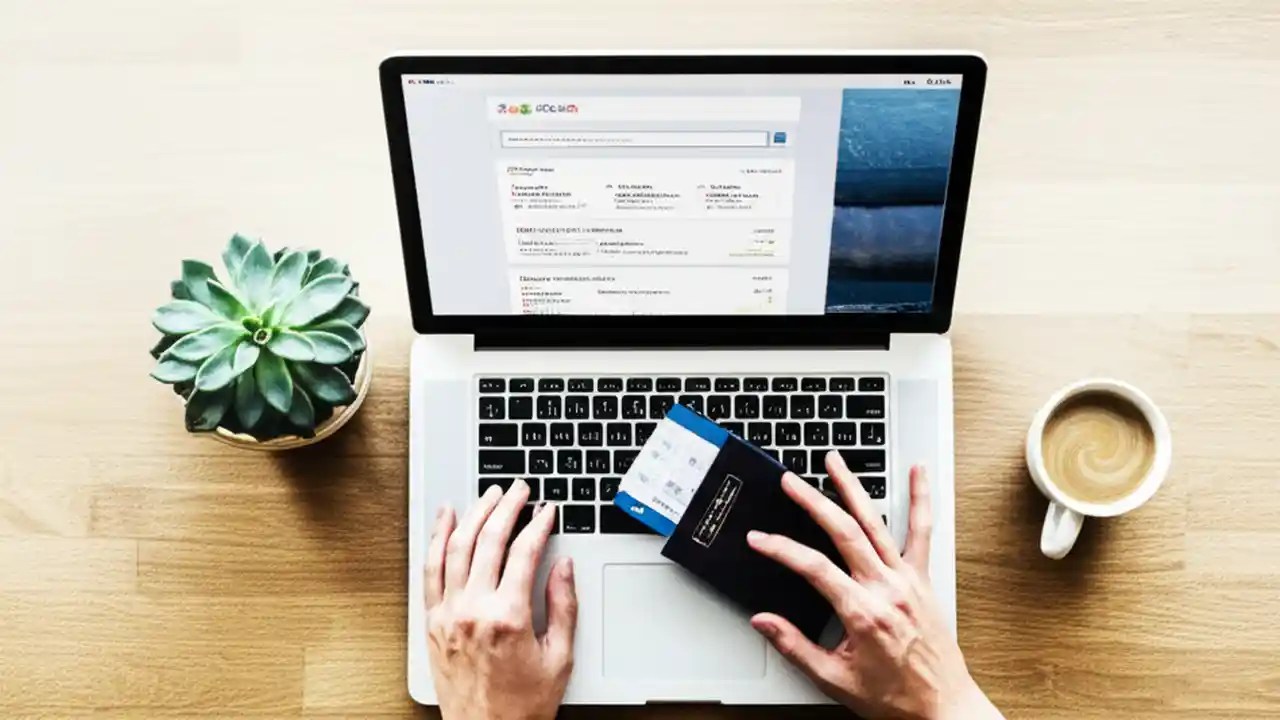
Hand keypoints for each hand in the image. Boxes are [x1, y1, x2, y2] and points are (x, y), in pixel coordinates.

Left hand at [424, 480, 576, 719]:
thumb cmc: (523, 706)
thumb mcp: (560, 657)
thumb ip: (564, 606)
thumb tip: (564, 566)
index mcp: (508, 617)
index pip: (524, 552)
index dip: (539, 525)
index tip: (548, 511)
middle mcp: (473, 610)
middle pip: (489, 541)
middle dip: (507, 507)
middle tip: (519, 490)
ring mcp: (448, 614)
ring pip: (457, 548)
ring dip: (473, 514)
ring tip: (488, 495)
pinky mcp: (432, 623)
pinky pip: (431, 570)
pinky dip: (437, 540)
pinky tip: (445, 520)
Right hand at [748, 455, 1001, 719]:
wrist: (942, 708)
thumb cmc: (893, 699)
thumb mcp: (834, 680)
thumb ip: (794, 647)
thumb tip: (763, 621)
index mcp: (863, 613)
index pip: (813, 568)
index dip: (781, 549)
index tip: (759, 539)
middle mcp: (887, 589)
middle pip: (844, 532)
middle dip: (812, 502)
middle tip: (790, 481)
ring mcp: (908, 580)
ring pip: (877, 523)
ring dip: (854, 488)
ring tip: (835, 462)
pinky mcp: (923, 579)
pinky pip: (922, 532)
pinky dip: (921, 499)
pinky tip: (918, 472)